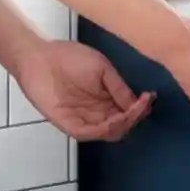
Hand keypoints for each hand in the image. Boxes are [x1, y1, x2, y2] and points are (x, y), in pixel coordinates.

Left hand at [13, 40, 154, 141]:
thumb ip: (118, 87)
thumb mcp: (102, 68)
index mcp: (107, 99)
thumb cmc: (69, 57)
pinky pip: (89, 133)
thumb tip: (136, 103)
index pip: (129, 111)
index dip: (141, 108)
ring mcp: (83, 119)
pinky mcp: (68, 124)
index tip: (150, 97)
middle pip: (123, 125)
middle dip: (135, 118)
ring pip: (110, 132)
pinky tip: (115, 119)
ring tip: (129, 112)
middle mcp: (97, 112)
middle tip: (142, 106)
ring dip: (123, 124)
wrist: (39, 57)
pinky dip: (105, 129)